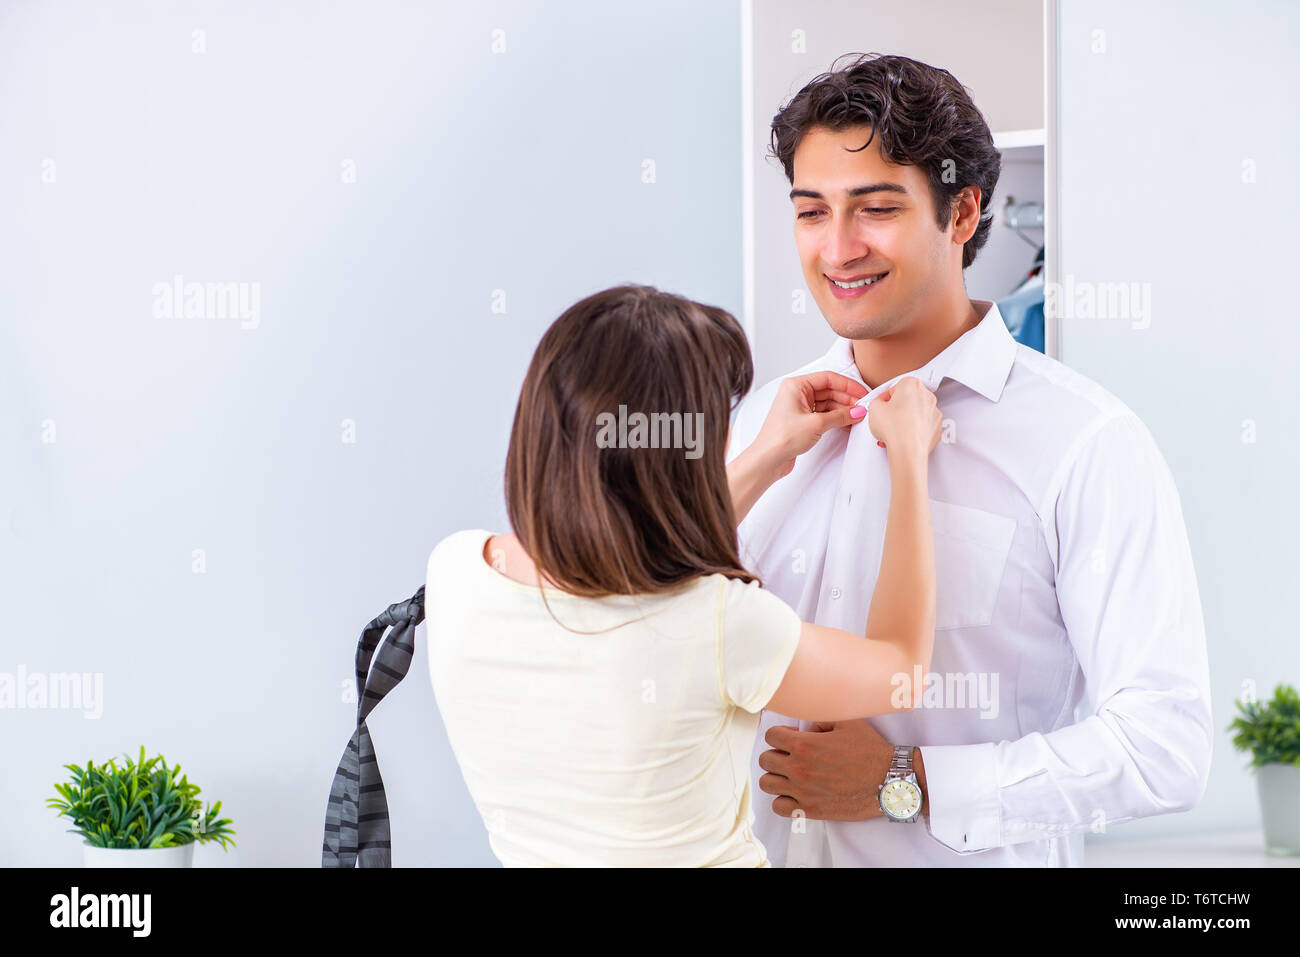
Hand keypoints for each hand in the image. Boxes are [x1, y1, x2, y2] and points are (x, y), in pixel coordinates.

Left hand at [751, 371, 868, 477]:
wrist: (768, 460)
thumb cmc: (781, 438)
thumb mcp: (817, 424)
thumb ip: (840, 416)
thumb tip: (857, 411)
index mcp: (795, 386)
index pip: (828, 378)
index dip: (847, 385)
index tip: (862, 393)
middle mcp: (796, 394)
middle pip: (828, 390)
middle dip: (847, 398)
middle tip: (863, 407)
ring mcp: (798, 407)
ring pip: (827, 403)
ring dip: (842, 409)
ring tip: (857, 416)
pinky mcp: (801, 421)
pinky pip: (823, 414)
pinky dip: (835, 418)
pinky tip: (847, 423)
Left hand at [757, 719, 925, 820]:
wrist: (889, 780)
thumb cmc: (870, 750)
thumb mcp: (847, 722)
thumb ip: (820, 720)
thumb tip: (806, 728)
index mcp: (804, 744)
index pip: (771, 736)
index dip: (780, 735)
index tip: (792, 738)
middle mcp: (799, 768)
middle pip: (765, 760)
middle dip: (776, 754)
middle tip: (791, 756)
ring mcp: (803, 791)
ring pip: (767, 783)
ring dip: (776, 777)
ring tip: (790, 775)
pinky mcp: (810, 810)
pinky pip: (779, 807)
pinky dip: (782, 800)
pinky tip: (794, 793)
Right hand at [866, 376, 941, 458]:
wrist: (907, 451)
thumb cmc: (893, 427)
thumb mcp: (873, 407)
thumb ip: (877, 401)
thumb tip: (881, 405)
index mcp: (912, 385)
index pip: (895, 387)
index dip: (885, 398)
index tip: (880, 407)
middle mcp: (927, 396)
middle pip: (908, 398)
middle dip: (897, 408)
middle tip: (887, 418)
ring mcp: (935, 412)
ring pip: (917, 412)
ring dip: (906, 418)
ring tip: (894, 430)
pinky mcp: (937, 427)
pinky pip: (924, 425)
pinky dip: (915, 429)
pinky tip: (904, 436)